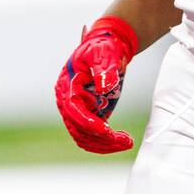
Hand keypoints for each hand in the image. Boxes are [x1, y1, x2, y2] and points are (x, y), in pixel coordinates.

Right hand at [54, 16, 137, 153]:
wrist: (107, 49)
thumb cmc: (104, 48)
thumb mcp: (105, 53)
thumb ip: (104, 69)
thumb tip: (104, 86)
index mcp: (67, 85)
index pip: (72, 109)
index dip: (88, 121)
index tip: (107, 130)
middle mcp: (68, 101)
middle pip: (78, 129)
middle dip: (101, 138)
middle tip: (124, 141)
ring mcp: (78, 110)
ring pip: (85, 138)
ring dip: (105, 144)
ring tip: (127, 142)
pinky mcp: (89, 115)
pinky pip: (92, 136)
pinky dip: (106, 143)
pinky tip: (122, 141)